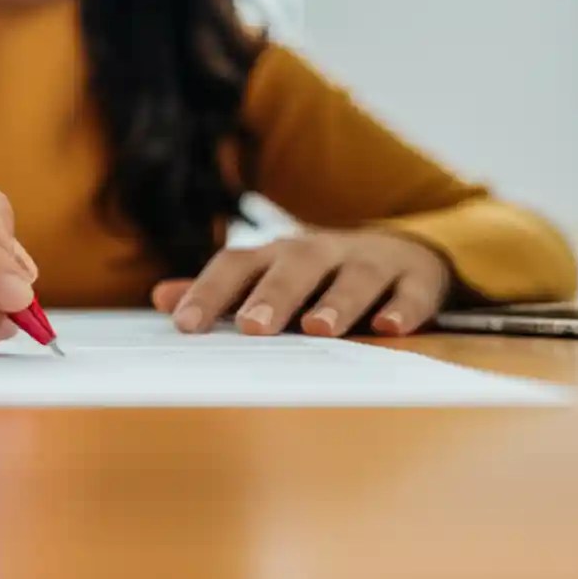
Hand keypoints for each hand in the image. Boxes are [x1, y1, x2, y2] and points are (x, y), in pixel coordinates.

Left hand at [152, 231, 451, 336]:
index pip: (237, 265)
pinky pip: (411, 292)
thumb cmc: (319, 276)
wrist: (402, 250)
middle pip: (294, 267)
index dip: (209, 292)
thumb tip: (161, 299)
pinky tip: (390, 328)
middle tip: (253, 327)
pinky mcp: (416, 278)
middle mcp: (320, 252)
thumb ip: (220, 292)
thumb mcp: (268, 278)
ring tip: (319, 328)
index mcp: (277, 255)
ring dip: (337, 301)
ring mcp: (370, 262)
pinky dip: (404, 308)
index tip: (185, 326)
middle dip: (273, 295)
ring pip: (354, 277)